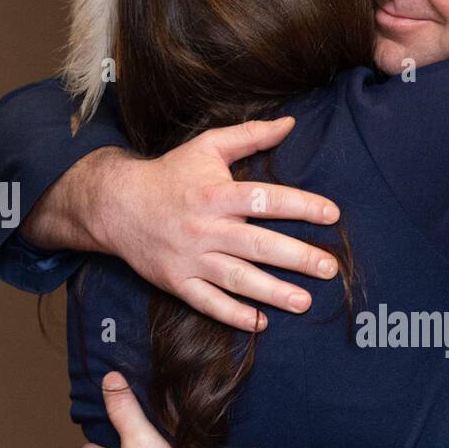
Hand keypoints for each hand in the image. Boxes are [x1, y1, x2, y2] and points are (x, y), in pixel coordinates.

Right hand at [94, 119, 341, 330]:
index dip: (301, 206)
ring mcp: (191, 258)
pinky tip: (261, 323)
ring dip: (273, 293)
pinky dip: (234, 315)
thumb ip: (249, 136)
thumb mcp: (207, 147)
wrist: (116, 204)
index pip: (266, 199)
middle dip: (297, 258)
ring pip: (237, 279)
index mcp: (217, 194)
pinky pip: (208, 303)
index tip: (332, 214)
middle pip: (258, 245)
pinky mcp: (177, 282)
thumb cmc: (170, 174)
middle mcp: (206, 228)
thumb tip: (290, 123)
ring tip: (306, 302)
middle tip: (330, 268)